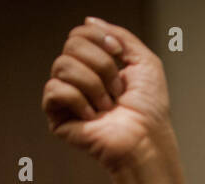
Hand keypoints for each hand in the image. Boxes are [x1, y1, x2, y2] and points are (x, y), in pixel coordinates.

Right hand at [42, 19, 169, 172]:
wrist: (146, 141)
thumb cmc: (150, 110)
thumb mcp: (145, 61)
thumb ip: (121, 36)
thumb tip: (90, 20)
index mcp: (96, 64)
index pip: (80, 33)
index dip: (99, 38)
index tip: (119, 55)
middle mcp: (80, 77)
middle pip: (72, 44)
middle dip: (102, 65)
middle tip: (117, 90)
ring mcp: (66, 96)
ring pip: (63, 65)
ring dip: (94, 85)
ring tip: (107, 106)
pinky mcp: (57, 116)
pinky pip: (54, 89)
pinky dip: (78, 101)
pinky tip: (92, 117)